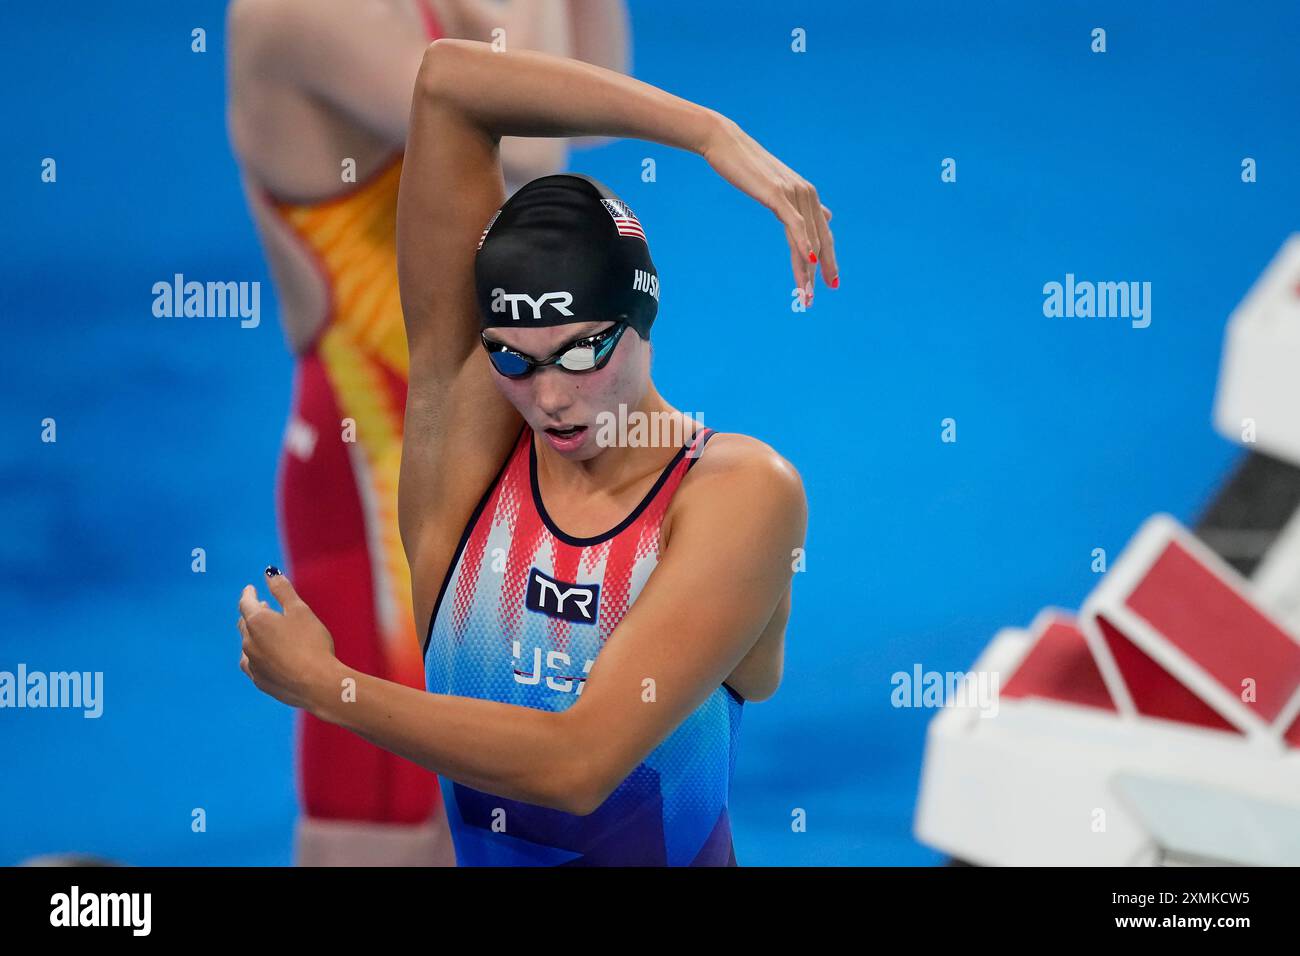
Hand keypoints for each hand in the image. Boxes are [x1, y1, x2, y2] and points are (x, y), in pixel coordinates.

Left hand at [237, 568, 339, 711]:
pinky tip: (264, 658)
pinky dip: (256, 656)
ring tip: (263, 633)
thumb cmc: (311, 643)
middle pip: (245, 624)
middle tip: (261, 607)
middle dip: (251, 613)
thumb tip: (269, 572)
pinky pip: (252, 665)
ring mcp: (253, 664)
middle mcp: (249, 643)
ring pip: (247, 645)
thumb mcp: (300, 610)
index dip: (249, 594)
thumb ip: (282, 590)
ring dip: (253, 635)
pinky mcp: (260, 681)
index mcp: (257, 622)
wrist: (317, 684)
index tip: (251, 589)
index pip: (246, 603)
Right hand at [699, 112, 836, 306]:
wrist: (725, 144)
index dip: (829, 259)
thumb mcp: (777, 187)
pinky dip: (803, 245)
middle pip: (819, 240)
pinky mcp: (778, 194)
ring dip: (808, 270)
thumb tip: (826, 215)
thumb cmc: (746, 166)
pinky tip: (808, 263)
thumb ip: (799, 204)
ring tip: (806, 294)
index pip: (823, 234)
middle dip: (821, 271)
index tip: (831, 283)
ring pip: (807, 238)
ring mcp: (794, 193)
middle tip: (815, 299)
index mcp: (808, 196)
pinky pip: (795, 225)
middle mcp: (807, 194)